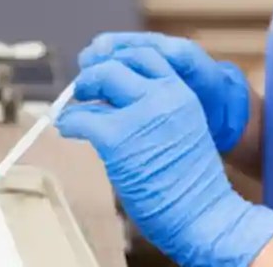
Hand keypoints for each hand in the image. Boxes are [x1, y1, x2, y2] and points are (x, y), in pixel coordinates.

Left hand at [57, 47, 272, 266]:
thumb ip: (159, 111)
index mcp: (182, 93)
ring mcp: (140, 115)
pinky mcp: (117, 139)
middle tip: (85, 88)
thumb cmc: (192, 186)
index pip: (146, 56)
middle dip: (97, 71)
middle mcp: (164, 95)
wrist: (204, 216)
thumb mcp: (185, 131)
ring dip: (82, 94)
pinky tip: (69, 129)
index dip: (120, 61)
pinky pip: (82, 117)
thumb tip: (118, 106)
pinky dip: (69, 122)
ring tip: (74, 111)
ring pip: (100, 79)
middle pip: (120, 62)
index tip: (107, 72)